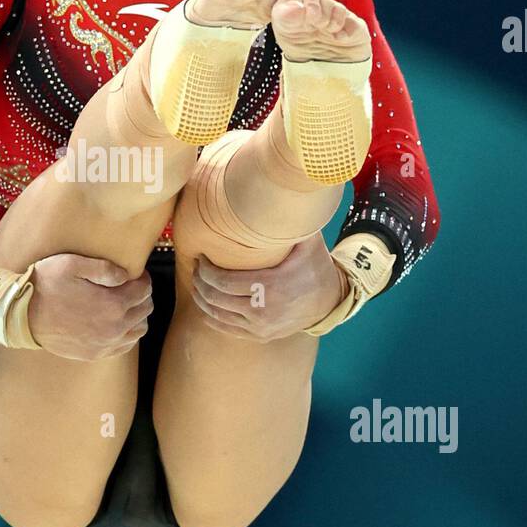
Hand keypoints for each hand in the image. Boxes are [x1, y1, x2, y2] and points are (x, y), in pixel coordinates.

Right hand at [27, 253, 152, 359]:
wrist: (22, 315)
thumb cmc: (45, 285)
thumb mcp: (71, 264)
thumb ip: (103, 268)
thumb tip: (126, 275)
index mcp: (112, 304)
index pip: (144, 290)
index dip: (141, 278)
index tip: (133, 273)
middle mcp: (113, 328)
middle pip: (145, 310)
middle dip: (142, 295)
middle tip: (128, 286)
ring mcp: (105, 344)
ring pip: (139, 330)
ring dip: (137, 315)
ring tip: (123, 304)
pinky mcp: (94, 354)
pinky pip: (125, 346)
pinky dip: (127, 334)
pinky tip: (115, 323)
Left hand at [190, 233, 348, 340]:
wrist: (330, 300)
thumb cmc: (315, 265)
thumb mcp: (308, 240)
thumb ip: (292, 220)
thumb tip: (278, 190)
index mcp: (271, 287)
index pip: (224, 282)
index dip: (206, 270)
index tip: (201, 257)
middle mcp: (263, 312)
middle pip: (216, 298)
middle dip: (200, 281)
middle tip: (196, 267)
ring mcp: (260, 327)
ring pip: (216, 315)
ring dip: (202, 298)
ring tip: (197, 282)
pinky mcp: (260, 336)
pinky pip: (226, 329)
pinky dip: (211, 316)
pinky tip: (205, 303)